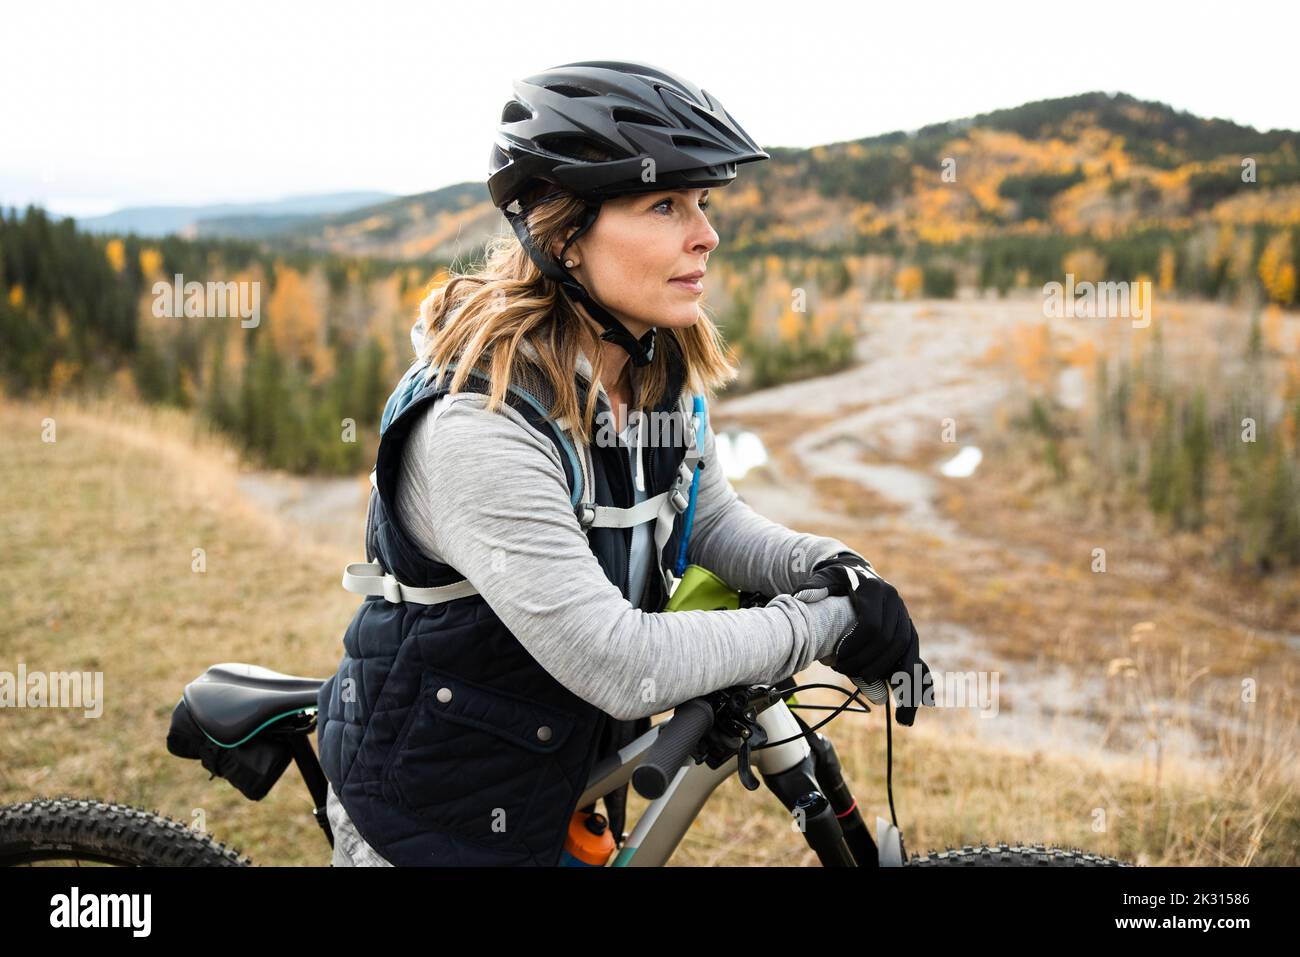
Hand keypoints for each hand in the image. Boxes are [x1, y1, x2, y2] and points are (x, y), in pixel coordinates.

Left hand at [799, 555, 931, 725]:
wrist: (857, 574)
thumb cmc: (837, 580)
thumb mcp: (825, 577)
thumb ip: (816, 586)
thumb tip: (802, 596)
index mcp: (876, 591)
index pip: (872, 626)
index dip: (855, 648)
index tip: (836, 662)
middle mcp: (896, 605)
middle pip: (891, 642)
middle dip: (870, 665)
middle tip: (845, 674)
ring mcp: (905, 620)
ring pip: (910, 654)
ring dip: (900, 682)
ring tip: (895, 711)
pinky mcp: (908, 634)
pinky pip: (916, 662)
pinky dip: (917, 686)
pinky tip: (911, 710)